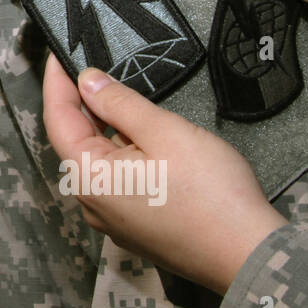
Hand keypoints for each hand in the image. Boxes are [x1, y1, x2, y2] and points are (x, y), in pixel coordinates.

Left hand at [41, 53, 286, 294]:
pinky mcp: (135, 224)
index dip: (57, 82)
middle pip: (76, 140)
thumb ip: (120, 103)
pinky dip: (122, 151)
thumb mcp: (165, 131)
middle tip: (89, 65)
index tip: (59, 53)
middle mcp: (92, 202)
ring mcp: (113, 218)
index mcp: (90, 178)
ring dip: (105, 127)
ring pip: (99, 159)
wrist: (250, 253)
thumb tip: (88, 82)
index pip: (57, 119)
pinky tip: (140, 135)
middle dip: (82, 103)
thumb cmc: (213, 197)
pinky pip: (117, 179)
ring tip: (118, 94)